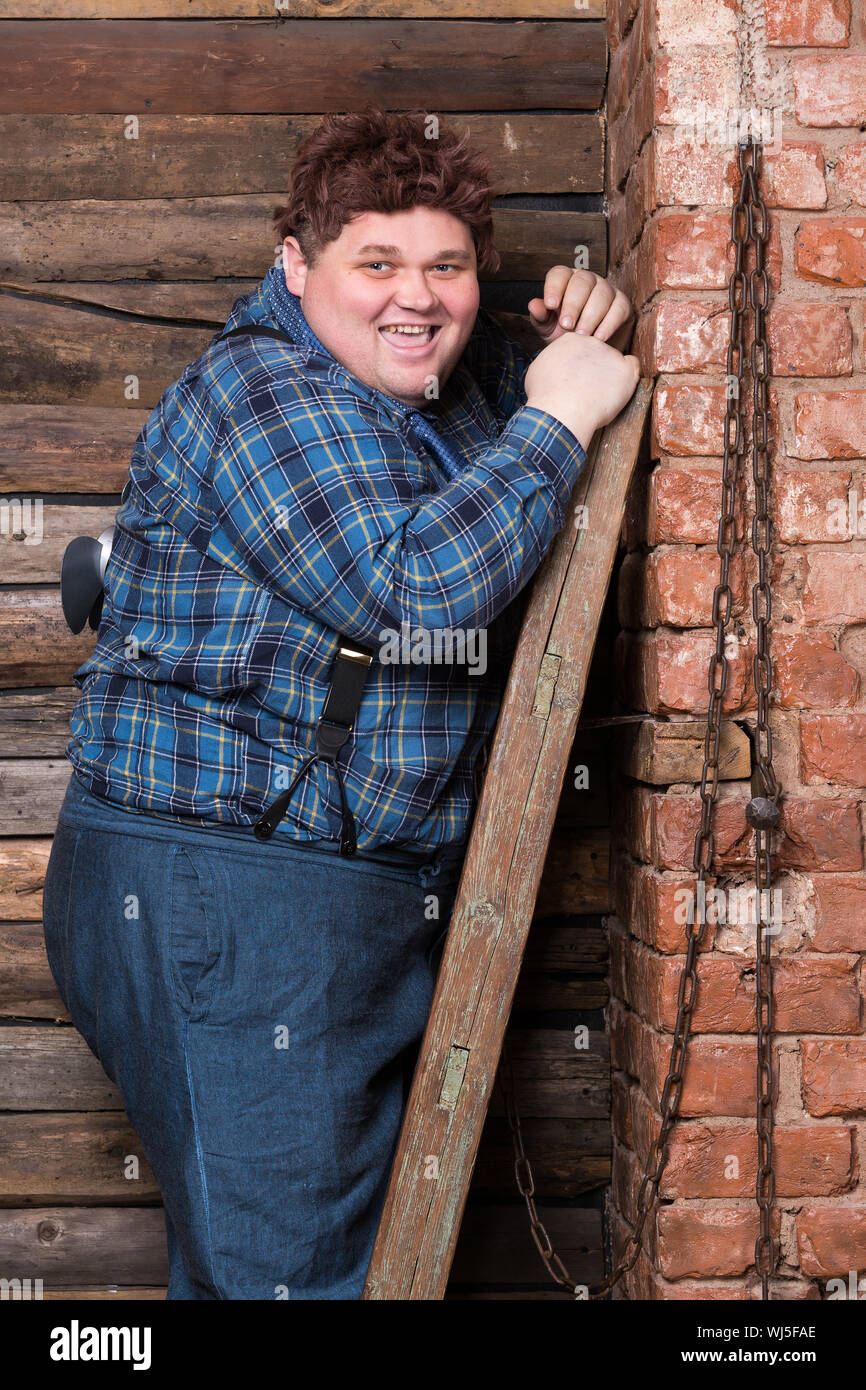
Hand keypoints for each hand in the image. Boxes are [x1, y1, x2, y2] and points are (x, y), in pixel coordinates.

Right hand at [524, 331, 639, 452]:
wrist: (560, 410)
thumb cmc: (545, 397)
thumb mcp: (537, 372)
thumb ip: (551, 363)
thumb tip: (553, 368)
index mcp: (570, 340)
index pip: (581, 347)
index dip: (580, 364)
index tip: (576, 380)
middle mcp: (592, 341)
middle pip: (598, 352)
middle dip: (594, 367)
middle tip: (587, 388)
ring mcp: (610, 353)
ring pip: (614, 360)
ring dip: (609, 375)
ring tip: (598, 395)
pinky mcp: (626, 369)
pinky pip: (633, 366)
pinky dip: (628, 377)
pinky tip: (618, 389)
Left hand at [528, 267, 634, 353]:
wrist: (587, 352)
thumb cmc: (564, 334)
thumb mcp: (547, 328)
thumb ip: (540, 317)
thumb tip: (533, 305)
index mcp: (566, 280)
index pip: (559, 274)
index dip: (554, 287)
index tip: (550, 305)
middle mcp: (588, 280)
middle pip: (582, 281)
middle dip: (573, 304)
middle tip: (566, 325)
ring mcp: (607, 290)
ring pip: (602, 294)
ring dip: (591, 316)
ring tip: (582, 335)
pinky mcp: (622, 304)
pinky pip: (619, 308)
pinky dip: (609, 324)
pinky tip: (598, 338)